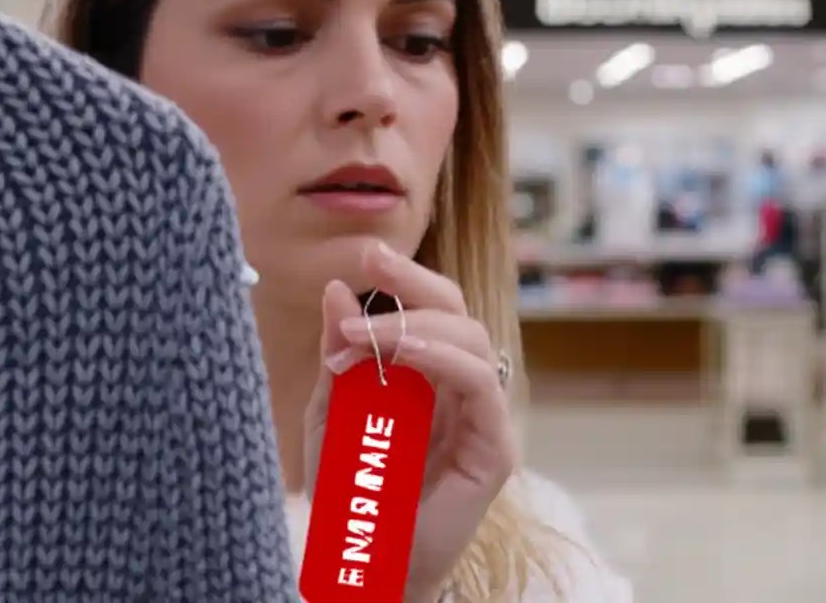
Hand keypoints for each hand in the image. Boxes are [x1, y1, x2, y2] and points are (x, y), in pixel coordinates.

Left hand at [304, 241, 514, 601]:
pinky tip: (407, 350)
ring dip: (416, 324)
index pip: (430, 311)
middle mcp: (459, 391)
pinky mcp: (494, 450)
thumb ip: (340, 355)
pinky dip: (445, 358)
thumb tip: (338, 289)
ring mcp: (481, 418)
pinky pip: (481, 386)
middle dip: (414, 283)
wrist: (363, 569)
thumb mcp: (331, 413)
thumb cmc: (348, 497)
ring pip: (473, 340)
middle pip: (458, 313)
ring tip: (365, 333)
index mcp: (426, 377)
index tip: (363, 257)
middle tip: (370, 264)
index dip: (404, 280)